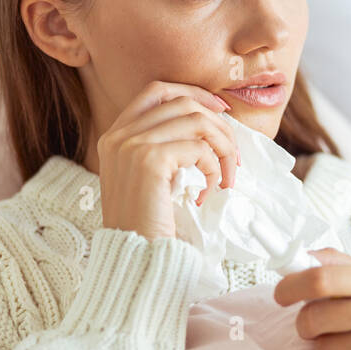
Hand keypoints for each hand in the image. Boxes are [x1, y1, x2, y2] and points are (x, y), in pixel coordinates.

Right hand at [96, 80, 240, 241]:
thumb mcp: (148, 179)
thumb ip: (162, 149)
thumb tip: (208, 125)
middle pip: (182, 102)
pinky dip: (215, 169)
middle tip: (235, 155)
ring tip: (228, 176)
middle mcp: (119, 135)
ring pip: (197, 121)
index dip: (194, 94)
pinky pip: (200, 149)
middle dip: (218, 124)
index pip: (157, 91)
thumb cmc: (147, 225)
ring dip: (223, 147)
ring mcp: (131, 145)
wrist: (134, 257)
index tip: (220, 111)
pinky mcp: (149, 160)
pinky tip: (208, 193)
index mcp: (115, 136)